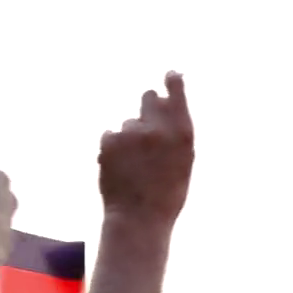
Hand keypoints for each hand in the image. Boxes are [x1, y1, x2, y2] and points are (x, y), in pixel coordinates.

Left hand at [99, 72, 194, 224]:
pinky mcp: (109, 141)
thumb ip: (176, 130)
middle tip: (147, 128)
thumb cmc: (168, 194)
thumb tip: (164, 101)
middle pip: (147, 97)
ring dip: (130, 136)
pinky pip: (110, 134)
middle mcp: (157, 127)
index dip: (172, 81)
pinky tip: (120, 167)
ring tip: (134, 164)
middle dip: (147, 107)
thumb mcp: (184, 160)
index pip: (176, 92)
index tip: (170, 75)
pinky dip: (113, 147)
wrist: (139, 218)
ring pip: (128, 123)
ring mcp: (131, 133)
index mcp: (182, 132)